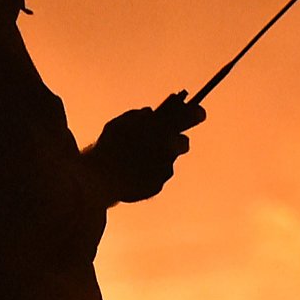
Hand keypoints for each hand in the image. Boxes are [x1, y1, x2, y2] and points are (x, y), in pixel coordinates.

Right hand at [84, 93, 206, 203]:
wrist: (99, 178)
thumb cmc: (109, 146)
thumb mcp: (120, 124)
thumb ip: (137, 116)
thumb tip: (150, 113)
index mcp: (162, 131)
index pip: (188, 117)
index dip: (195, 114)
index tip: (199, 113)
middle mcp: (169, 151)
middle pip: (182, 143)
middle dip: (174, 141)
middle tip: (161, 140)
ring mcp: (164, 170)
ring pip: (167, 161)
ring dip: (158, 158)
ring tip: (136, 158)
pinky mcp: (157, 187)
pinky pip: (157, 177)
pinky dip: (149, 173)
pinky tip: (133, 172)